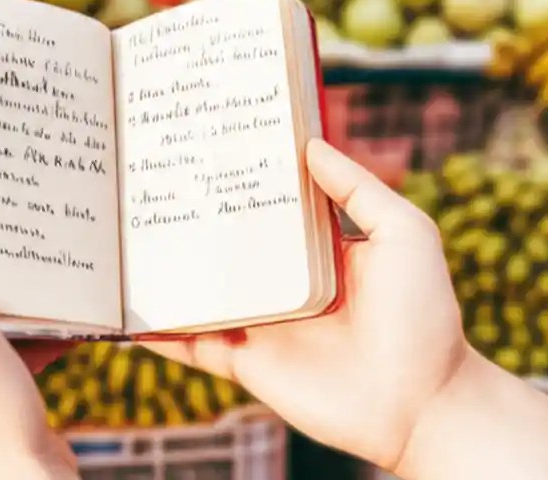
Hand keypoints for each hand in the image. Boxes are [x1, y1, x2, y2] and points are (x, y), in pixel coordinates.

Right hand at [143, 139, 467, 472]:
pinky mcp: (244, 363)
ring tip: (123, 235)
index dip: (242, 177)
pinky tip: (127, 309)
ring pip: (200, 290)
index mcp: (319, 250)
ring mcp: (261, 323)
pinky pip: (192, 343)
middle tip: (149, 180)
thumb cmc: (424, 315)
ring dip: (165, 270)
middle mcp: (285, 283)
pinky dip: (159, 330)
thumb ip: (358, 188)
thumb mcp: (403, 233)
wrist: (421, 404)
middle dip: (192, 217)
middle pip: (227, 244)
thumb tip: (311, 143)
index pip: (270, 205)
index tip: (206, 143)